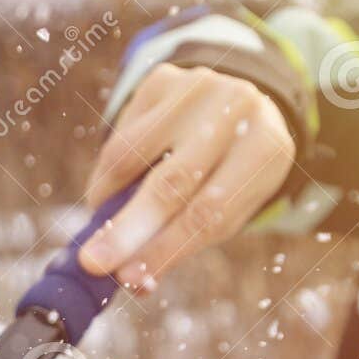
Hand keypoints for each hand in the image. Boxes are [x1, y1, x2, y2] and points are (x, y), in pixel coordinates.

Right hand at [78, 64, 295, 288]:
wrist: (236, 109)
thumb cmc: (229, 176)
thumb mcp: (225, 209)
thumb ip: (184, 240)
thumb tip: (132, 280)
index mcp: (266, 148)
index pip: (209, 211)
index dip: (166, 248)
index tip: (129, 279)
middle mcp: (236, 108)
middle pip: (173, 181)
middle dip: (129, 228)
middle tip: (91, 263)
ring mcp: (198, 85)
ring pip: (134, 153)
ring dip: (108, 201)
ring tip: (99, 232)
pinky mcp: (163, 78)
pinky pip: (120, 135)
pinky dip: (107, 176)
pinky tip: (109, 196)